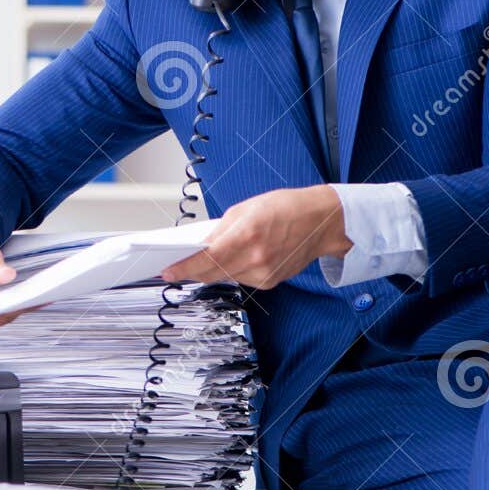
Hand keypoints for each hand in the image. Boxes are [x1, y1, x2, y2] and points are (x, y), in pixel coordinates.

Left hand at [161, 185, 351, 288]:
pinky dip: (231, 270)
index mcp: (248, 234)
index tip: (167, 271)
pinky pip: (241, 279)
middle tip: (174, 268)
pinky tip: (230, 260)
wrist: (321, 222)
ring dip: (211, 270)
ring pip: (225, 277)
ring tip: (200, 261)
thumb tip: (200, 246)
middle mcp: (256, 258)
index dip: (183, 268)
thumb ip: (221, 229)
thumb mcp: (246, 208)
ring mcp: (264, 274)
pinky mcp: (270, 282)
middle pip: (212, 273)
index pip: (206, 258)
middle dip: (191, 271)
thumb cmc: (285, 207)